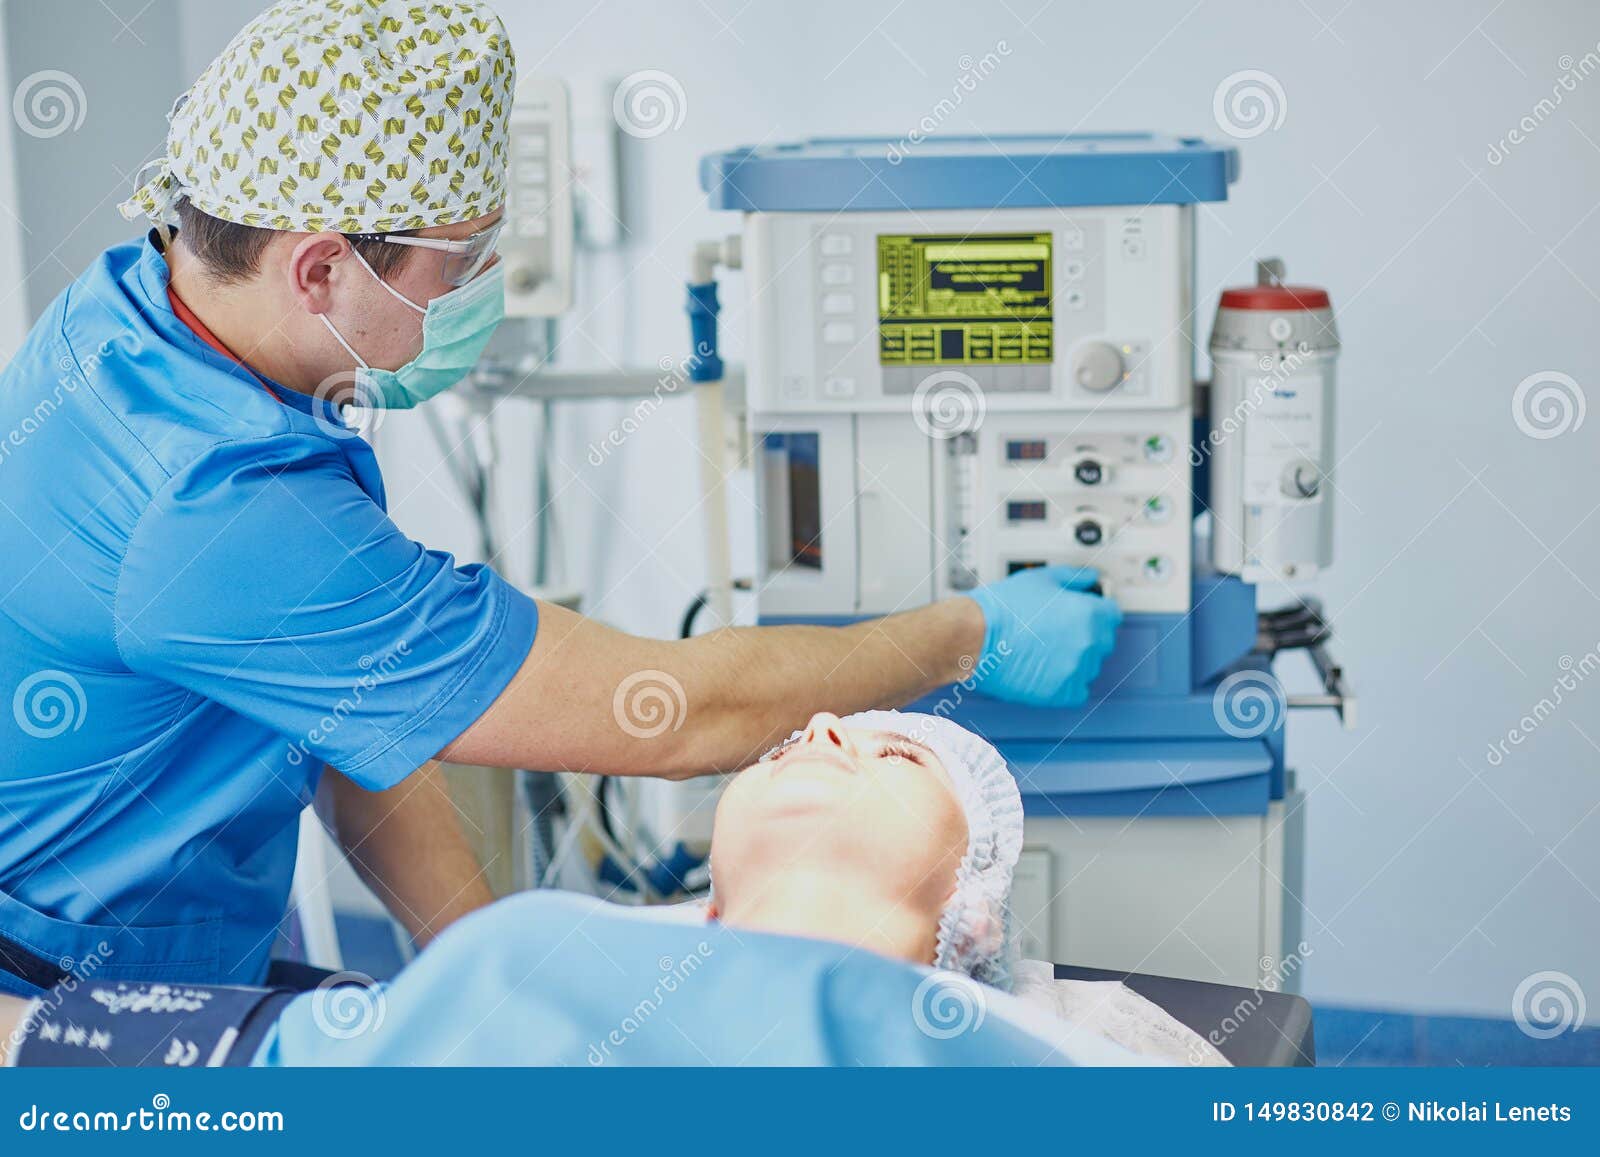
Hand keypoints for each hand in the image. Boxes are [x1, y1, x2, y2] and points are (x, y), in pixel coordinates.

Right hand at [962, 566, 1121, 707]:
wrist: (975, 638)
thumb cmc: (1002, 609)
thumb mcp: (1041, 579)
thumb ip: (1074, 578)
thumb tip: (1090, 580)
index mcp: (1090, 613)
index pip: (1112, 614)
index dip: (1095, 610)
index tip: (1083, 612)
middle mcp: (1089, 643)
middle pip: (1102, 640)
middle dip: (1086, 634)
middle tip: (1057, 630)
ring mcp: (1076, 670)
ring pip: (1089, 666)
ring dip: (1075, 659)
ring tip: (1046, 650)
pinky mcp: (1061, 693)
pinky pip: (1077, 690)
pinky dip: (1066, 683)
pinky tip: (1047, 669)